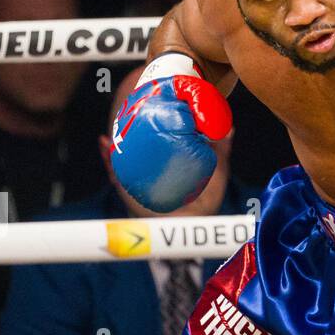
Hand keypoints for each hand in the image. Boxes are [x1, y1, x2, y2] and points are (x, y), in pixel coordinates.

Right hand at [110, 56, 231, 212]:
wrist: (191, 227)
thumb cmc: (205, 204)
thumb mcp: (217, 173)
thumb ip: (222, 152)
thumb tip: (230, 128)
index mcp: (168, 168)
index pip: (157, 145)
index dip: (151, 129)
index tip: (150, 108)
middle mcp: (151, 173)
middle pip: (136, 149)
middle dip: (128, 132)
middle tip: (125, 112)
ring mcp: (138, 181)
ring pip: (122, 157)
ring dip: (115, 141)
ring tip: (111, 126)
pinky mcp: (129, 190)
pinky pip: (115, 172)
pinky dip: (108, 157)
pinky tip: (104, 143)